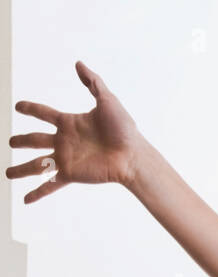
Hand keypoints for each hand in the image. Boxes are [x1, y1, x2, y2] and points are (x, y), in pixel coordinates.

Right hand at [6, 61, 142, 202]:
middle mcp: (65, 141)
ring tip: (7, 173)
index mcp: (70, 123)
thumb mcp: (107, 100)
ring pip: (36, 164)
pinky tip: (26, 200)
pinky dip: (37, 193)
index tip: (18, 106)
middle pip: (35, 139)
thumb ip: (93, 82)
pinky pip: (50, 184)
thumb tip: (78, 64)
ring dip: (21, 169)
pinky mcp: (70, 174)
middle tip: (10, 141)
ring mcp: (66, 158)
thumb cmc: (124, 129)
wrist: (133, 155)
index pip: (44, 113)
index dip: (30, 109)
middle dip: (21, 140)